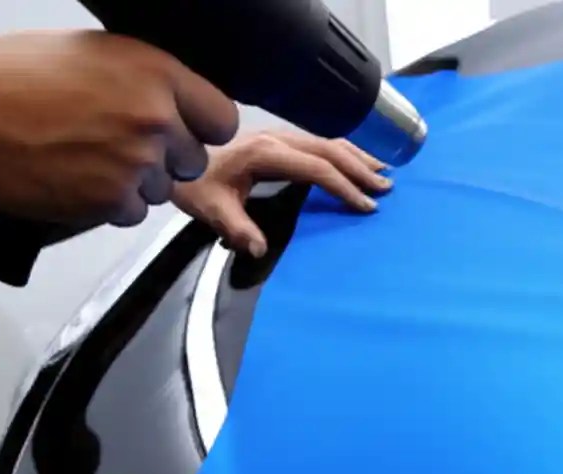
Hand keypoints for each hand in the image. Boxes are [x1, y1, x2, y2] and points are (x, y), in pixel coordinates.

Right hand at [0, 31, 237, 226]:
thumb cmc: (14, 78)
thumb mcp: (94, 54)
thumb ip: (147, 79)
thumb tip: (176, 100)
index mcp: (157, 73)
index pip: (221, 117)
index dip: (201, 128)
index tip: (184, 132)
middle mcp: (156, 118)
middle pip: (194, 160)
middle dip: (165, 159)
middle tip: (121, 148)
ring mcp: (137, 162)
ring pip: (162, 189)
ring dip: (134, 183)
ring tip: (87, 159)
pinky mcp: (112, 200)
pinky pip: (132, 213)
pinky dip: (109, 205)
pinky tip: (77, 179)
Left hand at [170, 130, 391, 257]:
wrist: (175, 154)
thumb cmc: (193, 183)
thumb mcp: (209, 208)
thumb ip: (235, 228)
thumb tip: (258, 249)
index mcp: (265, 153)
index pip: (316, 168)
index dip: (343, 186)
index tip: (365, 206)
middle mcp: (277, 138)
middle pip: (330, 150)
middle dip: (360, 169)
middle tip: (386, 188)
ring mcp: (280, 135)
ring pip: (329, 141)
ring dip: (357, 157)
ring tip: (384, 172)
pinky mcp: (280, 138)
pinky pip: (320, 141)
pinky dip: (345, 151)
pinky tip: (359, 159)